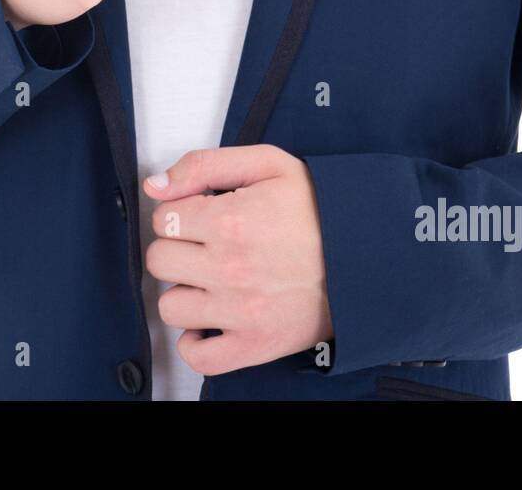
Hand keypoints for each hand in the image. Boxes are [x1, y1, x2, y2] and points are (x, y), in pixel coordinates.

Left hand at [143, 145, 333, 375]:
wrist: (367, 254)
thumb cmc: (319, 209)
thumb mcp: (268, 165)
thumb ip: (204, 165)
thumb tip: (155, 186)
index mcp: (231, 219)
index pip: (163, 219)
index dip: (179, 214)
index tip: (201, 218)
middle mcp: (230, 267)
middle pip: (159, 260)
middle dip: (177, 249)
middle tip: (206, 247)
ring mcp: (240, 310)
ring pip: (170, 306)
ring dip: (184, 293)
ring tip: (210, 281)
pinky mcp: (254, 344)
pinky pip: (198, 356)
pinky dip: (196, 342)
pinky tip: (210, 320)